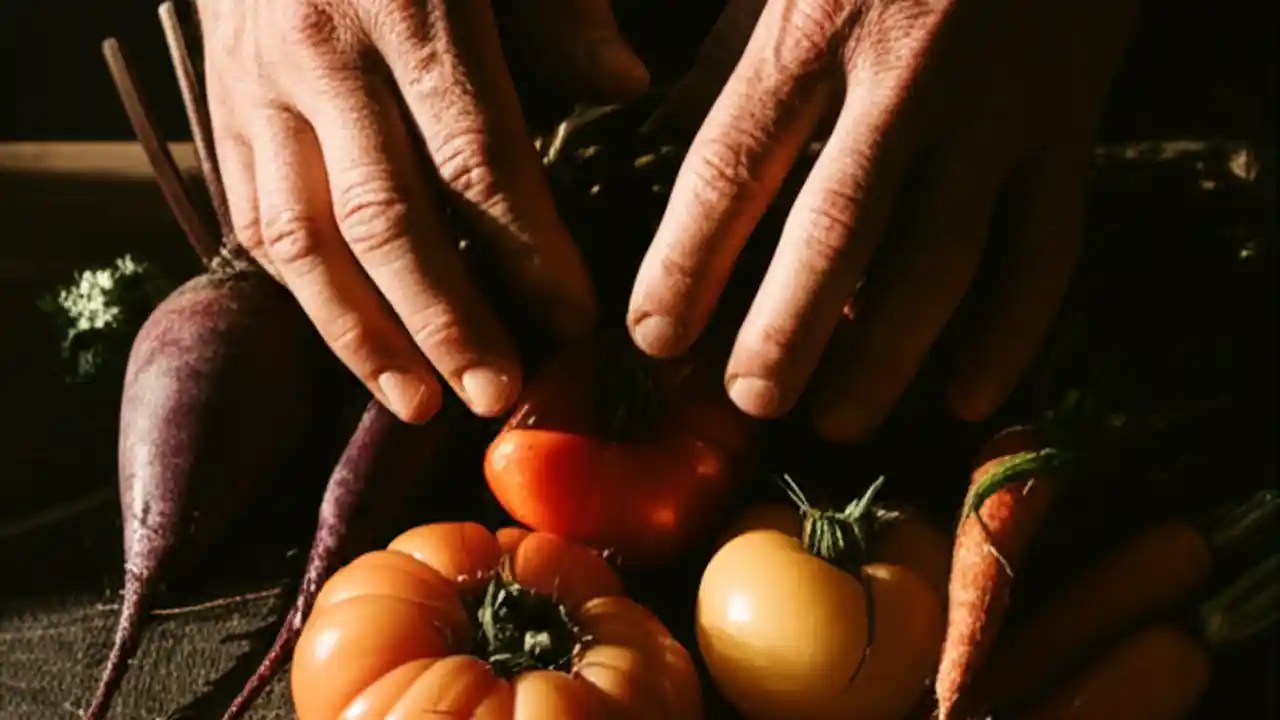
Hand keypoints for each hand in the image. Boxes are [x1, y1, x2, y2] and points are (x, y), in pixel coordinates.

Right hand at [196, 0, 648, 422]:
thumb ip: (561, 16)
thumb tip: (626, 90)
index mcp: (411, 9)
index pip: (481, 162)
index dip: (529, 254)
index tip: (574, 321)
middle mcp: (324, 56)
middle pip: (387, 220)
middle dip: (447, 320)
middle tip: (496, 393)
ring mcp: (257, 87)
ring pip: (303, 240)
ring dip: (362, 336)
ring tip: (415, 404)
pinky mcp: (219, 108)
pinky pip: (254, 218)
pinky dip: (305, 291)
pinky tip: (351, 340)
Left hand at [628, 0, 1139, 440]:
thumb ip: (734, 60)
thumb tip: (670, 148)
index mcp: (815, 24)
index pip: (734, 164)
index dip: (688, 263)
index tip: (654, 339)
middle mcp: (905, 73)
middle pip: (837, 229)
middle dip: (785, 330)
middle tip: (750, 402)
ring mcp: (998, 105)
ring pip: (942, 258)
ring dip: (887, 355)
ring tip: (836, 419)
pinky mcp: (1070, 127)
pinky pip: (1046, 249)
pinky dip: (1011, 335)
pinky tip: (967, 397)